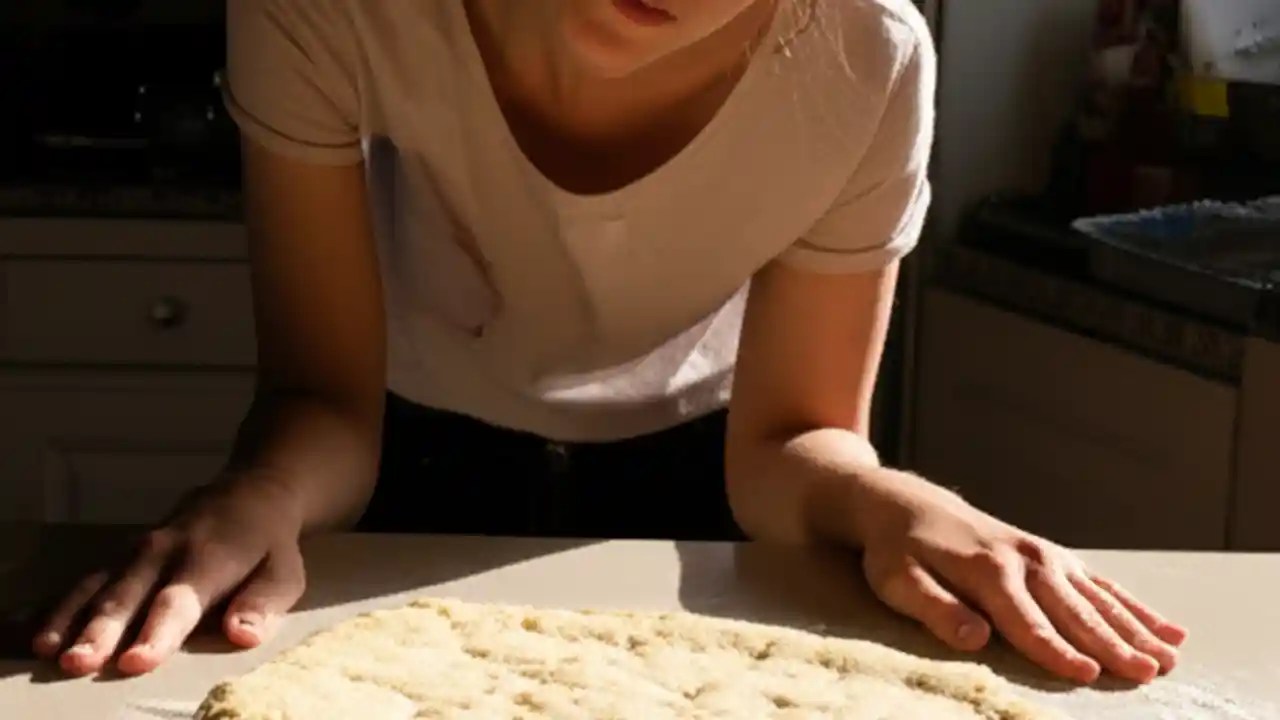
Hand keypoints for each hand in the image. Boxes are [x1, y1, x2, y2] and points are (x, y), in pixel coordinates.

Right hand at [32, 473, 306, 676]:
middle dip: (101, 631)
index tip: (137, 660)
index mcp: (210, 558)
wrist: (249, 491)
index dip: (158, 631)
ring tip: (45, 650)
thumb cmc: (268, 545)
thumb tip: (243, 635)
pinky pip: (82, 581)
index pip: (180, 600)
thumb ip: (262, 603)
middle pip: (128, 596)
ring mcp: (135, 552)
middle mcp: (165, 552)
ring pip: (97, 587)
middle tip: (77, 663)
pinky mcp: (118, 557)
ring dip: (68, 619)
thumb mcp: (285, 572)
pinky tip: (28, 629)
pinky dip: (55, 604)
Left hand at [846, 470, 1187, 683]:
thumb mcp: (898, 580)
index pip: (1026, 620)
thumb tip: (975, 637)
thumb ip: (935, 609)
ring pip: (1096, 597)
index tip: (1086, 674)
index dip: (1054, 649)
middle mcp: (1023, 561)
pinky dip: (1134, 605)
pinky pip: (1100, 583)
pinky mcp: (1052, 556)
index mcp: (986, 572)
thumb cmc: (898, 551)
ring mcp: (1043, 556)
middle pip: (1072, 611)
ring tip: (1168, 657)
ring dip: (1134, 627)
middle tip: (1149, 673)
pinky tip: (1168, 628)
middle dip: (1111, 643)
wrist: (905, 505)